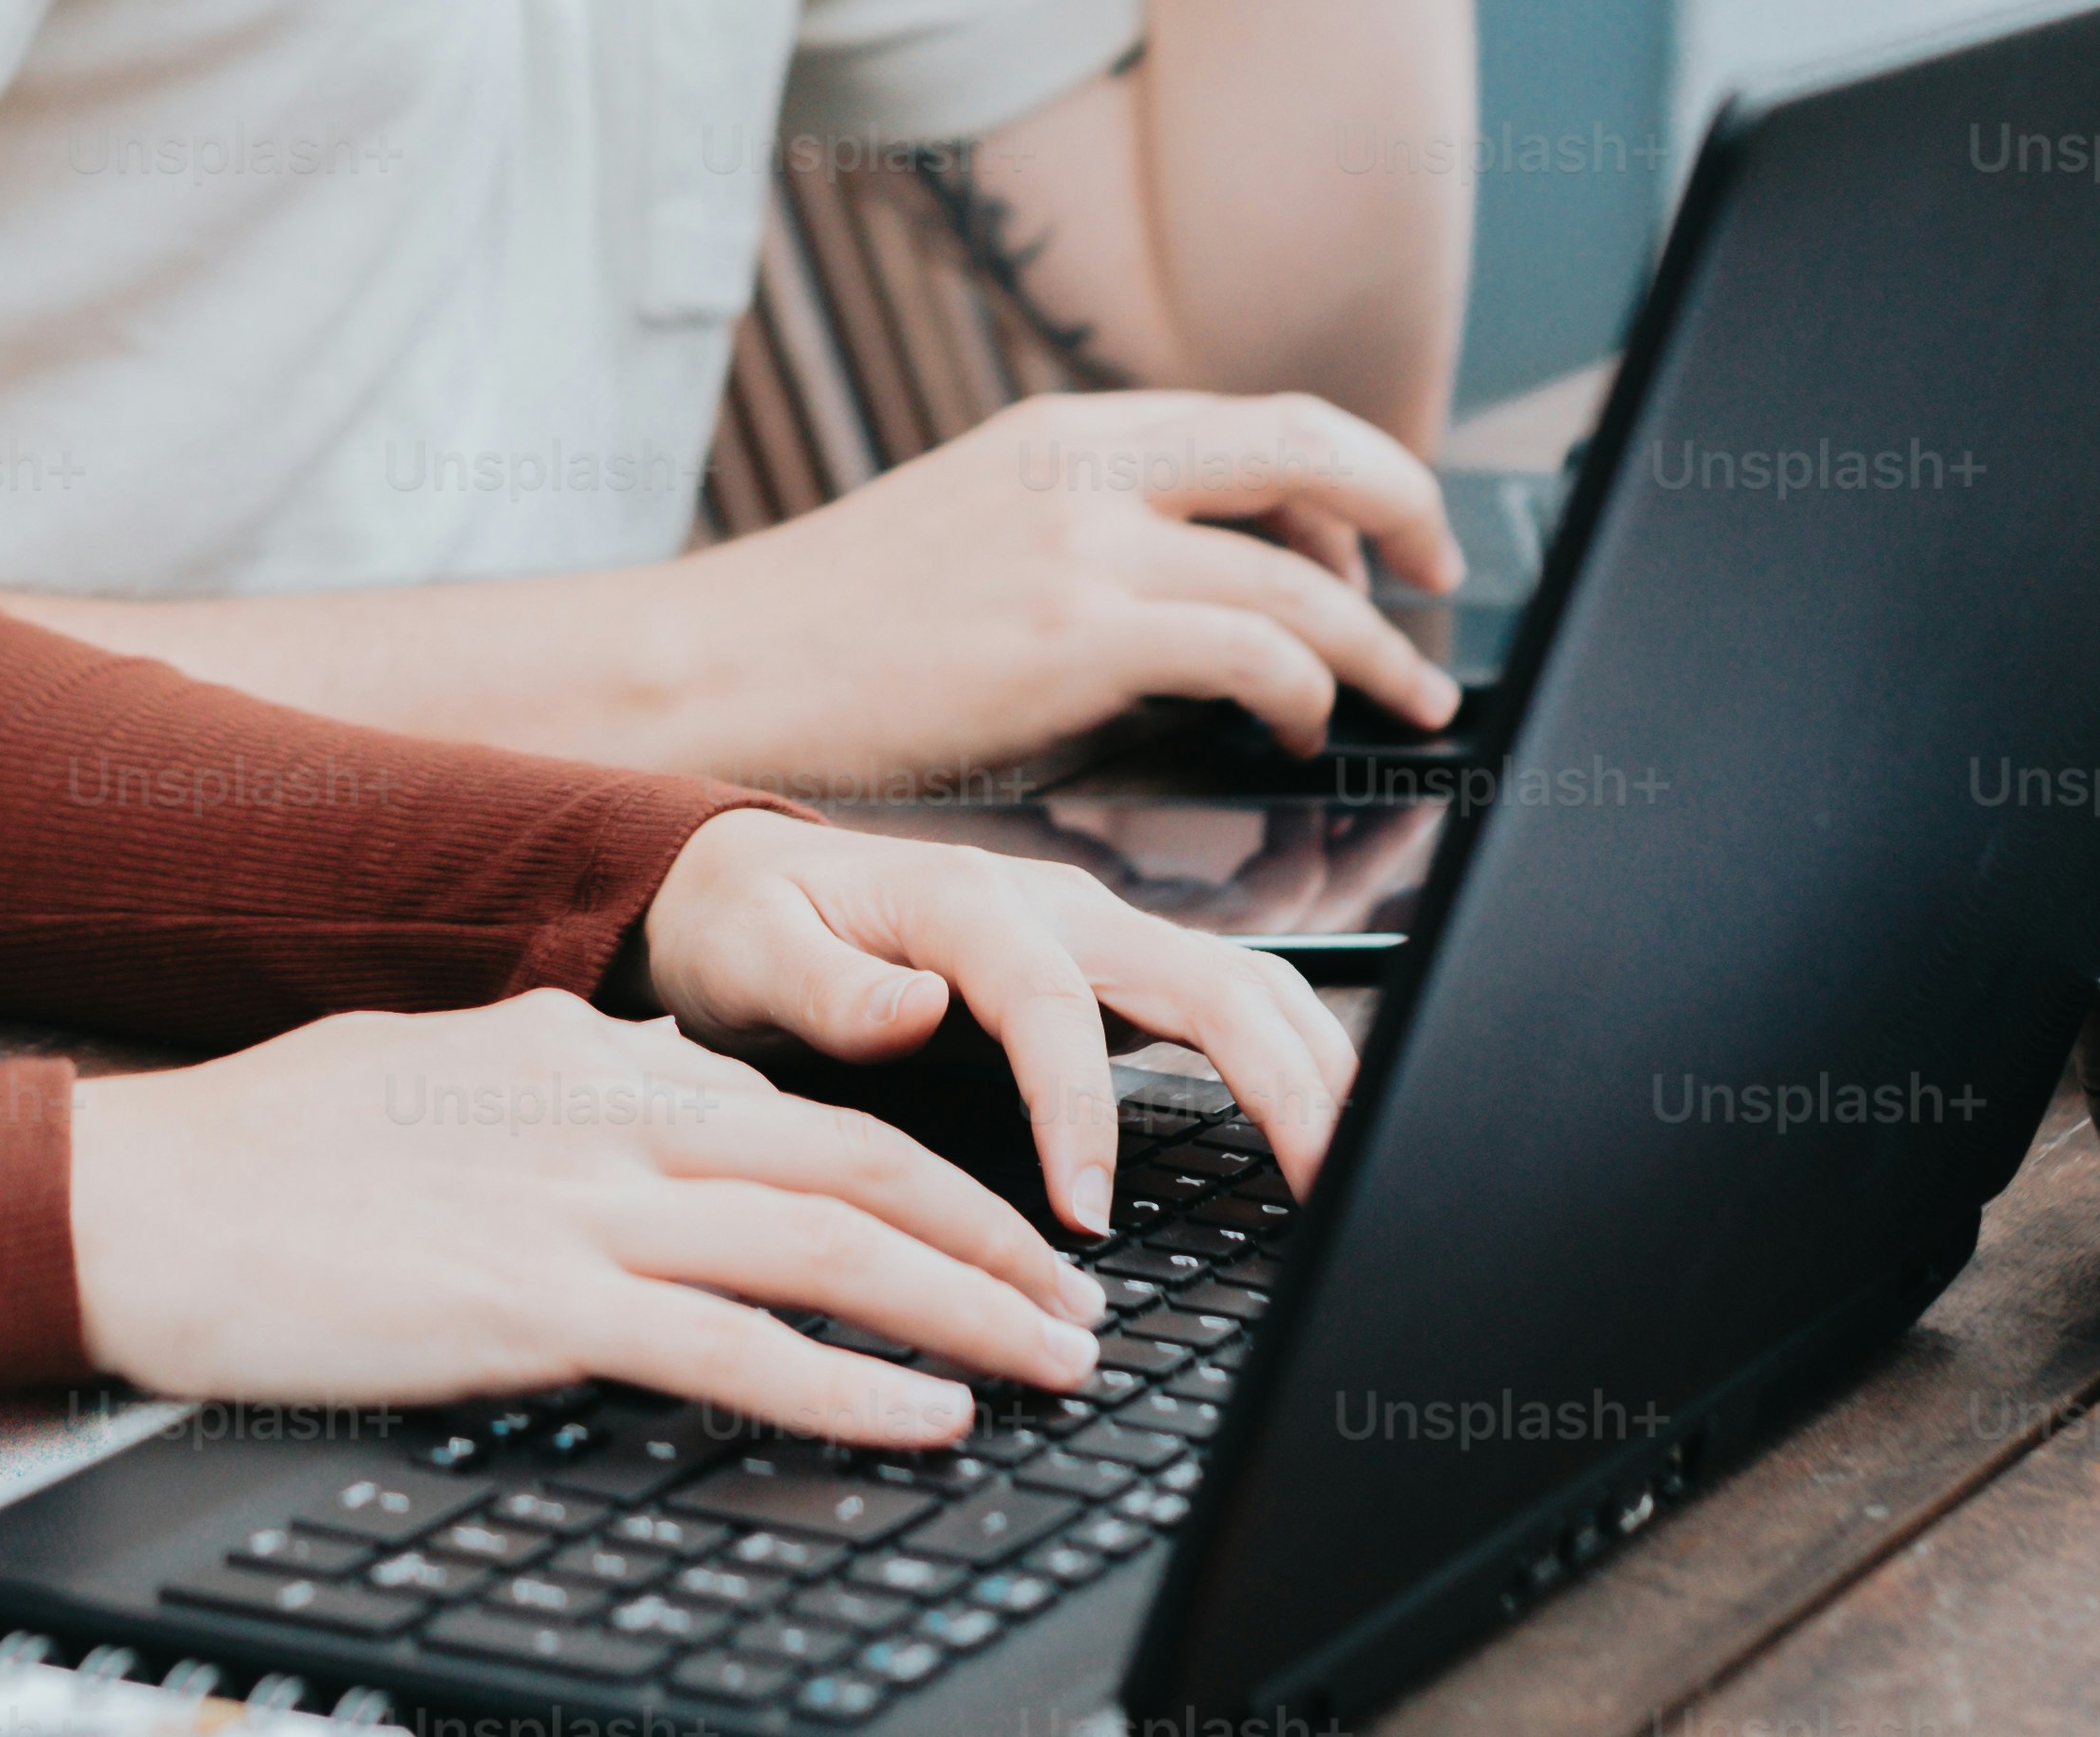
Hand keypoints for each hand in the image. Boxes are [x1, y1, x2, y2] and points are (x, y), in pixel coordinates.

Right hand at [65, 992, 1106, 1447]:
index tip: (999, 1225)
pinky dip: (849, 1385)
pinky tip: (928, 1418)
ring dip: (966, 1309)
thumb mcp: (439, 1068)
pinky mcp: (532, 1300)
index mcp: (585, 1052)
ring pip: (828, 1247)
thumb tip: (644, 1069)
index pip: (800, 1107)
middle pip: (857, 1164)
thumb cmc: (262, 1153)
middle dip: (992, 1236)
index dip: (923, 1168)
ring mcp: (575, 1203)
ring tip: (1055, 1362)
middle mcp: (605, 1108)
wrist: (134, 1198)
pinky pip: (734, 1346)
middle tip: (1081, 1303)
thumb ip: (560, 1072)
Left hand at [637, 809, 1361, 1235]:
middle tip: (1324, 1194)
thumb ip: (827, 990)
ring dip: (1315, 1069)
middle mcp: (1057, 906)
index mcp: (968, 902)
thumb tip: (912, 1012)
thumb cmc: (747, 924)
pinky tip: (1324, 1128)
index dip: (1084, 1110)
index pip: (1058, 1005)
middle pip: (1209, 979)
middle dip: (1283, 1083)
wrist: (746, 882)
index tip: (1090, 1216)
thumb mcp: (751, 956)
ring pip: (1247, 985)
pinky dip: (1290, 1062)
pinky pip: (1229, 1006)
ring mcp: (1099, 934)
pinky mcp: (1115, 971)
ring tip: (1354, 1173)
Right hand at [670, 391, 1461, 789]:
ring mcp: (1081, 547)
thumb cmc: (835, 628)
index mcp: (1065, 430)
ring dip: (1379, 644)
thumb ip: (1083, 527)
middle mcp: (1086, 466)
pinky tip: (1302, 730)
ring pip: (1302, 575)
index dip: (1356, 476)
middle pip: (1311, 450)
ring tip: (1408, 694)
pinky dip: (1307, 693)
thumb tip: (1209, 581)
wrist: (719, 667)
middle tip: (1438, 584)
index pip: (1263, 420)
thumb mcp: (972, 527)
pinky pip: (1253, 654)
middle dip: (1405, 516)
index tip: (1389, 538)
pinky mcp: (1073, 639)